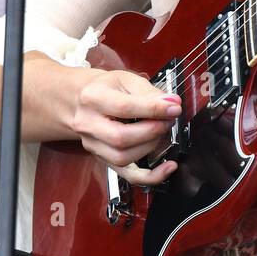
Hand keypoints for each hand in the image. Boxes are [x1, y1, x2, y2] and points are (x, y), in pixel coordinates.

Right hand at [71, 69, 181, 185]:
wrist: (83, 100)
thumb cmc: (106, 89)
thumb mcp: (126, 79)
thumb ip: (149, 92)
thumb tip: (171, 104)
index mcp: (92, 98)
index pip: (124, 107)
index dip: (154, 109)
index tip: (173, 108)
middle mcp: (88, 124)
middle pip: (121, 137)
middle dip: (152, 130)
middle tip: (167, 120)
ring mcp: (93, 145)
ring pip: (123, 157)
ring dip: (150, 146)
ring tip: (161, 131)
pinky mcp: (103, 158)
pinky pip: (127, 175)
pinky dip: (151, 176)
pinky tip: (167, 167)